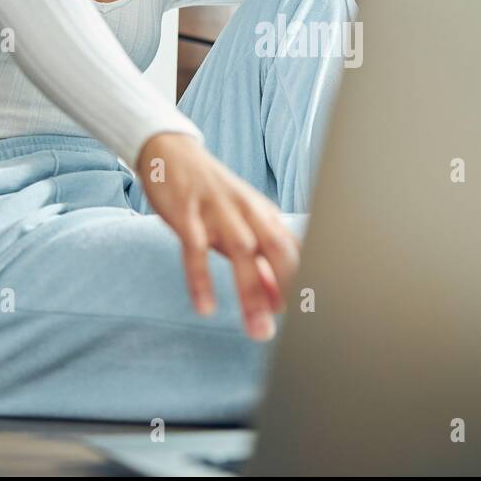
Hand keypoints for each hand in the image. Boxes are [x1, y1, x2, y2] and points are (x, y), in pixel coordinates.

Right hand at [135, 131, 300, 340]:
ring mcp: (216, 210)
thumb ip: (259, 259)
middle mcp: (246, 210)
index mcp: (263, 213)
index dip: (304, 279)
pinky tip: (206, 307)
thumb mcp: (238, 223)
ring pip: (241, 252)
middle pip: (276, 249)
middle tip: (291, 325)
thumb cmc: (211, 195)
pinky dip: (202, 280)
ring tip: (258, 329)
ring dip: (252, 292)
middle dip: (287, 287)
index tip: (308, 312)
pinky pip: (195, 250)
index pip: (293, 248)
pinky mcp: (186, 213)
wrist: (171, 151)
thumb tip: (277, 299)